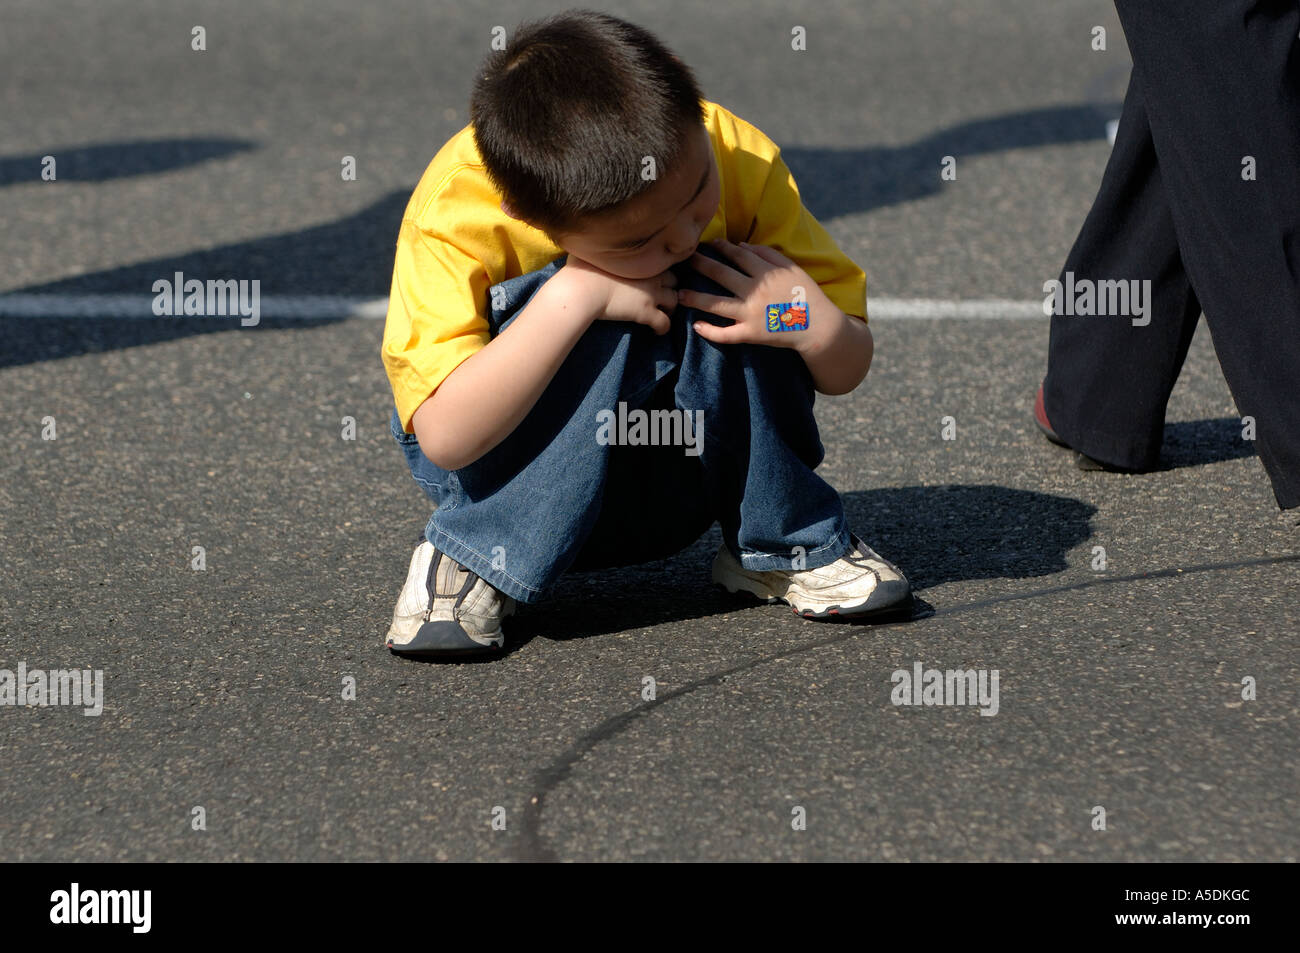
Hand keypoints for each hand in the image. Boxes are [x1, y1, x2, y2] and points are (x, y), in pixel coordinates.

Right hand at [561, 256, 678, 335]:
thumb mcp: (592, 250)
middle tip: (660, 295)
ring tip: (662, 313)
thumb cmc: (581, 269)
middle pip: (673, 280)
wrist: (581, 290)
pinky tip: (657, 332)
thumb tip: (588, 240)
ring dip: (670, 307)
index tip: (652, 277)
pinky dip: (663, 328)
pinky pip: (665, 323)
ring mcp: (650, 294)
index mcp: (640, 260)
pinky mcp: (646, 313)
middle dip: (670, 287)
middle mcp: (650, 275)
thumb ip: (599, 247)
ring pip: (674, 301)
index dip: (658, 271)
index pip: (661, 262)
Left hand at [676, 239, 839, 349]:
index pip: (739, 255)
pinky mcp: (751, 334)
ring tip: (678, 294)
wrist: (819, 326)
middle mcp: (756, 291)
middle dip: (701, 265)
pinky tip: (696, 327)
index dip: (722, 248)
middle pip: (722, 274)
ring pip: (717, 304)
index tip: (709, 244)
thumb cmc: (806, 294)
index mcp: (766, 273)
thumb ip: (768, 254)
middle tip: (684, 259)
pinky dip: (710, 332)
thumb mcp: (792, 268)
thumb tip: (741, 245)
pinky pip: (726, 334)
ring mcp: (752, 314)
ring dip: (696, 298)